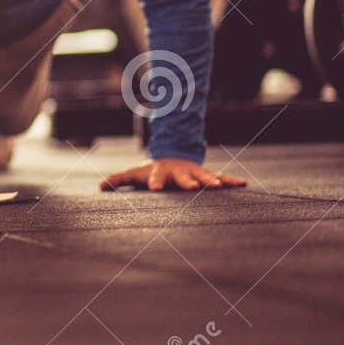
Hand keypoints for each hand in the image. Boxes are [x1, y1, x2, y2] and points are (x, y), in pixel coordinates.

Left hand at [99, 159, 246, 191]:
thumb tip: (100, 187)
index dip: (154, 182)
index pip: (155, 178)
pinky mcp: (207, 175)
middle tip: (193, 188)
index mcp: (160, 172)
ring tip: (221, 187)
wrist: (172, 155)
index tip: (154, 189)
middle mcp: (179, 172)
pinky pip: (222, 177)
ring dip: (212, 181)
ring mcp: (195, 172)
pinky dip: (232, 181)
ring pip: (205, 176)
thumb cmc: (150, 171)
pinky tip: (244, 184)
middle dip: (188, 182)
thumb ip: (118, 180)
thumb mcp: (134, 173)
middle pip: (183, 177)